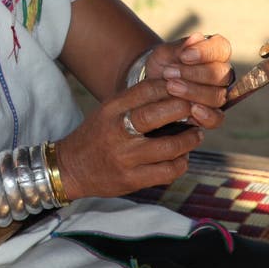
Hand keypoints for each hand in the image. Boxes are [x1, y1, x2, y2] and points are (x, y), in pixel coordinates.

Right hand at [57, 78, 203, 201]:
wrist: (71, 168)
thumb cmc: (96, 135)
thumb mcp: (108, 111)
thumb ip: (134, 102)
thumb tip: (175, 93)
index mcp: (111, 109)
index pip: (145, 90)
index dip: (169, 87)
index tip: (185, 86)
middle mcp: (117, 131)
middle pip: (155, 115)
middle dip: (182, 109)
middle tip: (198, 108)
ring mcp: (124, 158)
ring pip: (167, 148)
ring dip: (189, 140)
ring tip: (197, 134)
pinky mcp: (131, 180)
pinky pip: (166, 172)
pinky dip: (181, 164)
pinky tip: (183, 158)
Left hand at [147, 33, 231, 128]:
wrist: (152, 84)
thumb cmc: (164, 64)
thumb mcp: (166, 52)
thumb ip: (182, 46)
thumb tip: (198, 37)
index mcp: (215, 53)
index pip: (222, 48)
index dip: (205, 52)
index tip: (184, 56)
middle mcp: (221, 74)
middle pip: (220, 74)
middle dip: (193, 74)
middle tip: (169, 73)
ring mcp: (218, 95)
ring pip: (217, 96)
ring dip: (192, 92)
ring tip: (170, 87)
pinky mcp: (212, 115)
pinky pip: (217, 118)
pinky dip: (206, 115)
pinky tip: (192, 110)